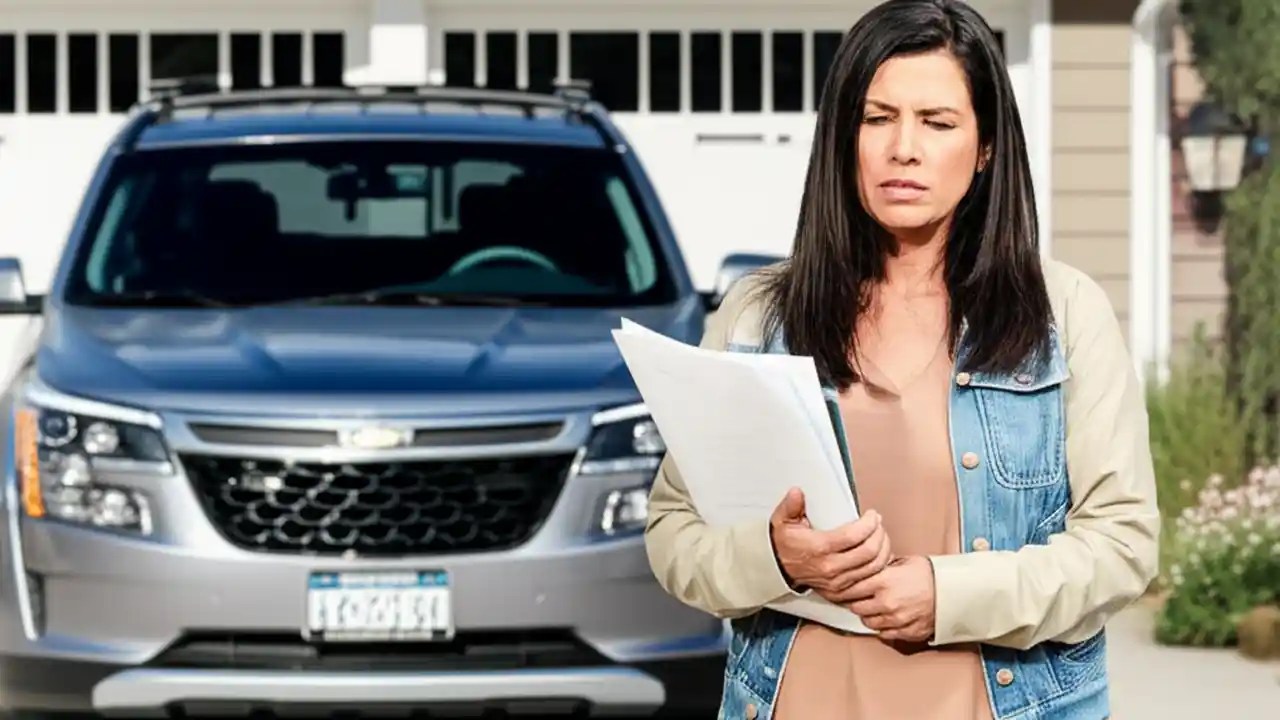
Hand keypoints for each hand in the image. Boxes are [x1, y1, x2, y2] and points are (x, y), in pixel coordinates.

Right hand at [769, 487, 892, 603]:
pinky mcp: (842, 591)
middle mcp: (831, 568)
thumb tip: (797, 492)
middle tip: (878, 523)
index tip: (872, 514)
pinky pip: (869, 580)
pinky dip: (879, 567)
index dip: (869, 523)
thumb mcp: (783, 520)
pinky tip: (878, 555)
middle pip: (869, 552)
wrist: (778, 568)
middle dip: (879, 534)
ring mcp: (838, 582)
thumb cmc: (784, 544)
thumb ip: (791, 505)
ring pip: (874, 568)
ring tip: (880, 536)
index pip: (854, 536)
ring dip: (883, 550)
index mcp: (819, 548)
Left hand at [846, 555, 936, 641]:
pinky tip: (888, 618)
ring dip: (869, 616)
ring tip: (875, 608)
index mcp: (883, 581)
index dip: (848, 588)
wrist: (953, 591)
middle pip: (856, 608)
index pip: (851, 588)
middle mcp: (886, 602)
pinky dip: (883, 627)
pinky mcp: (905, 632)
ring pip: (868, 623)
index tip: (847, 587)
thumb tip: (866, 567)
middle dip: (856, 602)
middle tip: (860, 598)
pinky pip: (885, 634)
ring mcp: (895, 619)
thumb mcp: (903, 562)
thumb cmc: (930, 575)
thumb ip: (881, 567)